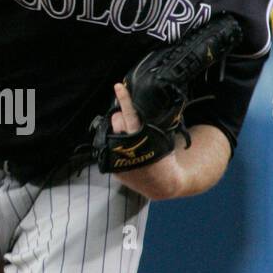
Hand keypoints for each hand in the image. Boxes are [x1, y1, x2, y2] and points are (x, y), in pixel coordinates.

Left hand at [108, 82, 183, 200]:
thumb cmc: (163, 159)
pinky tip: (126, 152)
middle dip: (122, 118)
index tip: (118, 86)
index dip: (124, 99)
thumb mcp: (161, 139)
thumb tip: (137, 109)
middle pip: (116, 120)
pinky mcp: (111, 168)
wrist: (161, 185)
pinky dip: (116, 146)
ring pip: (111, 133)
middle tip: (132, 125)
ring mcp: (116, 159)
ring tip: (130, 140)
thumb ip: (149, 124)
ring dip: (118, 132)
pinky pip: (109, 147)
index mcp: (141, 139)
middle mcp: (126, 149)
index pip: (130, 115)